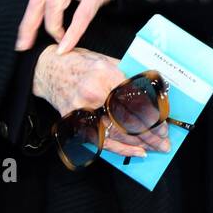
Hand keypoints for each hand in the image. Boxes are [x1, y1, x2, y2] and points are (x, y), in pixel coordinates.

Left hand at [16, 0, 117, 54]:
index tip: (23, 34)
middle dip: (28, 25)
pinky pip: (80, 16)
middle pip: (38, 0)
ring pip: (54, 7)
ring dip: (52, 27)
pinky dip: (71, 33)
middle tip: (23, 45)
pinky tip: (64, 47)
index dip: (29, 15)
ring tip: (57, 40)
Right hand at [34, 46, 169, 155]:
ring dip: (140, 143)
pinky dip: (121, 148)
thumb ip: (129, 75)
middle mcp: (94, 92)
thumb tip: (154, 91)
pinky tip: (137, 152)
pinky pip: (103, 141)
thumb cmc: (79, 64)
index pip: (136, 100)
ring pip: (118, 133)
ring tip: (156, 148)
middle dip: (151, 134)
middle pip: (129, 119)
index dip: (153, 116)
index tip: (164, 124)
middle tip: (165, 142)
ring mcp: (83, 110)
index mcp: (106, 74)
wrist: (47, 71)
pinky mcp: (76, 122)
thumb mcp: (107, 61)